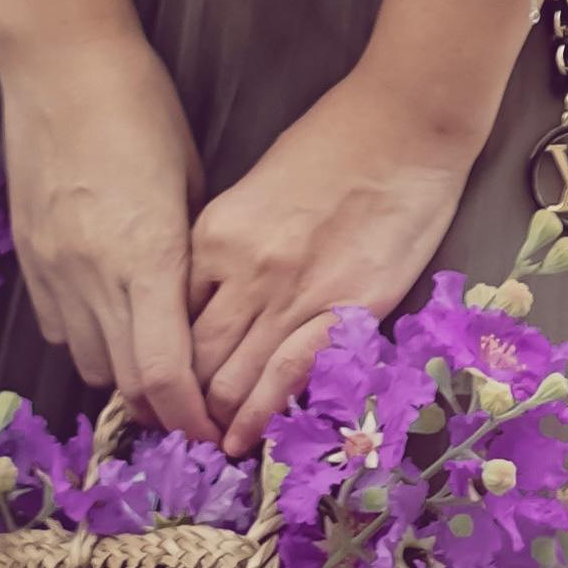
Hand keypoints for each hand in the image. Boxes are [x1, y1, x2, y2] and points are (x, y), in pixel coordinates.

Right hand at [0, 9, 218, 442]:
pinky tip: (106, 311)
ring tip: (149, 354)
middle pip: (127, 383)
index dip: (190, 418)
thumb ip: (190, 251)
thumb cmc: (141, 104)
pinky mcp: (26, 254)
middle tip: (189, 406)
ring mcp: (52, 267)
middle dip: (161, 406)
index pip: (165, 374)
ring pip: (87, 361)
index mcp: (147, 255)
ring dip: (122, 371)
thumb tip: (199, 305)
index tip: (213, 433)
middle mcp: (94, 274)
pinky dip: (86, 335)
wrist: (58, 59)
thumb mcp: (189, 176)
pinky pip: (55, 325)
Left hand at [187, 65, 481, 447]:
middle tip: (180, 427)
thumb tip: (212, 298)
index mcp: (214, 233)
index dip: (162, 358)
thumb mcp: (256, 188)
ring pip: (229, 379)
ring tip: (211, 443)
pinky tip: (245, 439)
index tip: (163, 384)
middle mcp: (242, 269)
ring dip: (216, 418)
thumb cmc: (335, 142)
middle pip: (192, 357)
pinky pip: (287, 378)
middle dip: (181, 399)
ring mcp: (292, 293)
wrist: (405, 123)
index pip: (167, 316)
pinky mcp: (344, 309)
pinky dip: (260, 417)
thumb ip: (229, 246)